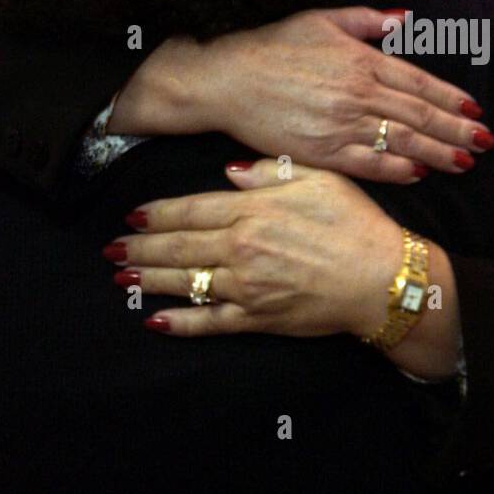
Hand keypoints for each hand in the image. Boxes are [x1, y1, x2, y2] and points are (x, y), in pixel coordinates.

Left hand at [105, 159, 403, 338]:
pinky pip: (209, 321)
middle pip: (178, 245)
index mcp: (254, 209)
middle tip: (111, 250)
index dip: (157, 213)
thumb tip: (230, 172)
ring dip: (149, 280)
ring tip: (121, 279)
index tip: (132, 215)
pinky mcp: (257, 318)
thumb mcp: (320, 178)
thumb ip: (271, 172)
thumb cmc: (357, 223)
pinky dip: (179, 321)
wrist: (382, 277)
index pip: (191, 209)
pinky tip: (154, 319)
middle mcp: (242, 246)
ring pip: (185, 281)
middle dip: (140, 248)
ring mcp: (247, 285)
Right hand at [112, 7, 491, 179]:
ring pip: (402, 141)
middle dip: (457, 129)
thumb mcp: (322, 19)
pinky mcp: (322, 151)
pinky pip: (369, 163)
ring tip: (465, 161)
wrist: (227, 79)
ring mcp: (341, 125)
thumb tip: (405, 20)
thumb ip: (368, 20)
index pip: (418, 82)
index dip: (451, 97)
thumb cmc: (272, 46)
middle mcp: (358, 93)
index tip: (475, 109)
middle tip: (486, 141)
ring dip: (438, 152)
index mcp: (361, 61)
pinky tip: (419, 172)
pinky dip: (397, 168)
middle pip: (419, 115)